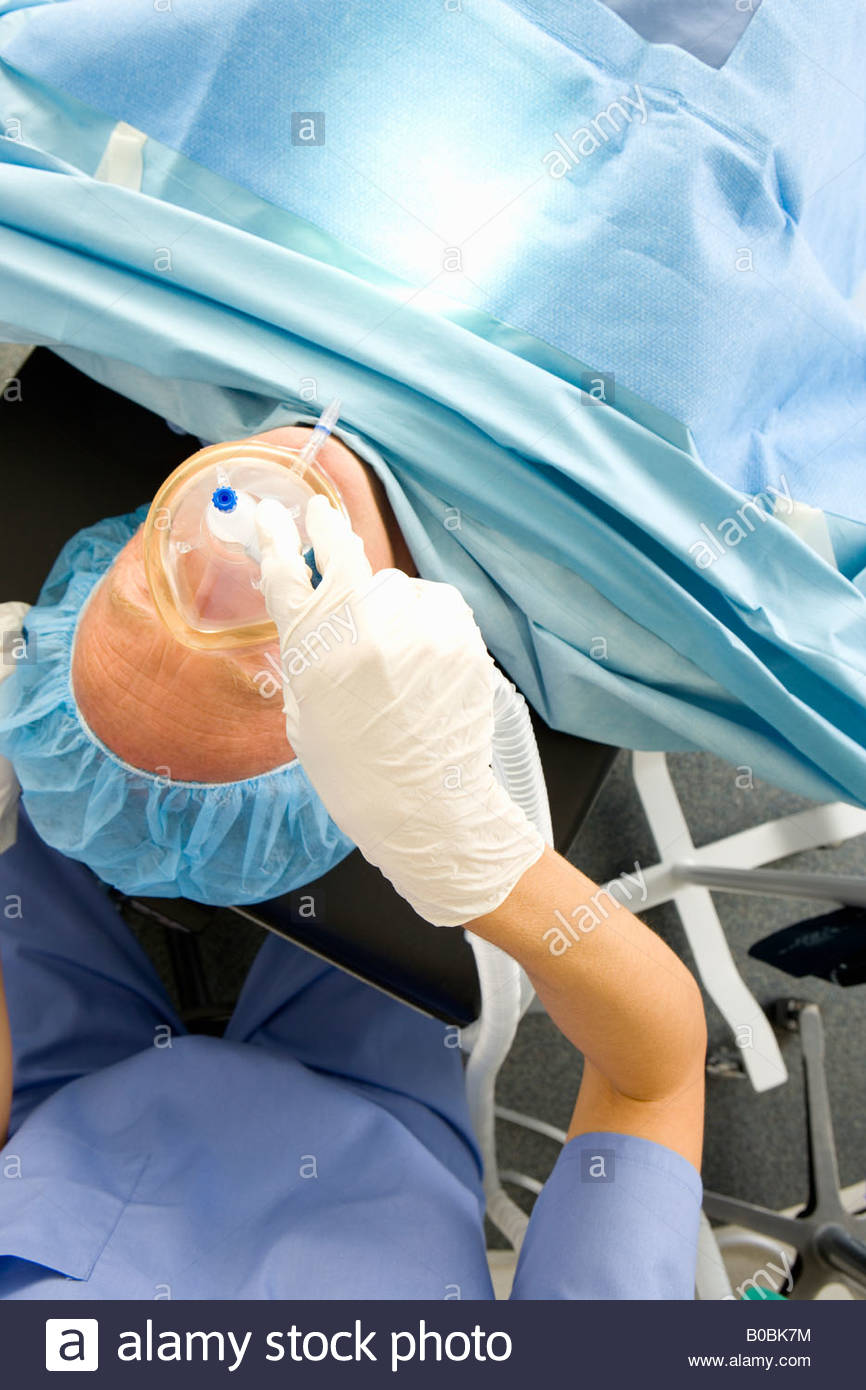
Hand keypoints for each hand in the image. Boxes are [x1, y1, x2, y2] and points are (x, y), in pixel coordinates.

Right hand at [255, 496, 543, 925]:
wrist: (425, 807)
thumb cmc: (355, 769)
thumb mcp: (305, 710)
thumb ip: (308, 650)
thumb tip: (313, 599)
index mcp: (315, 655)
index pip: (287, 575)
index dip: (277, 538)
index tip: (275, 514)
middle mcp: (364, 633)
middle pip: (344, 556)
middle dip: (330, 532)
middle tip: (323, 517)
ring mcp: (417, 631)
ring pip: (395, 585)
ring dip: (388, 602)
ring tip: (392, 653)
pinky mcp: (459, 637)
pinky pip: (435, 602)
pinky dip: (425, 616)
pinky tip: (421, 651)